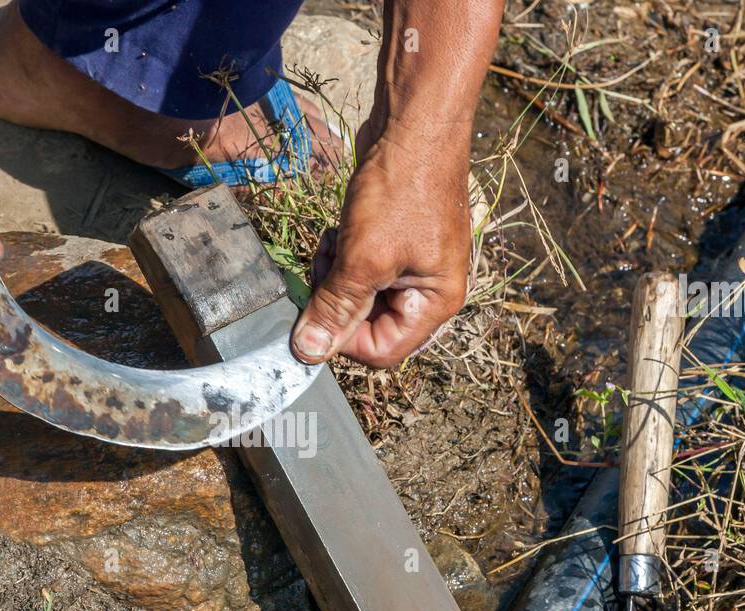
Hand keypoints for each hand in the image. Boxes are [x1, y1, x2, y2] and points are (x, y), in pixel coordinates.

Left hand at [291, 126, 471, 367]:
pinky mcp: (393, 242)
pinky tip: (338, 231)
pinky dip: (342, 256)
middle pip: (369, 325)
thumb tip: (309, 353)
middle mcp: (428, 290)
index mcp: (435, 303)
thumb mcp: (363, 258)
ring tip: (332, 244)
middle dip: (338, 301)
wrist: (415, 123)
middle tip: (323, 268)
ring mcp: (411, 264)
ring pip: (359, 295)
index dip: (344, 339)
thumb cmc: (401, 190)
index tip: (318, 310)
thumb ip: (335, 308)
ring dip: (335, 277)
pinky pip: (360, 268)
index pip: (382, 350)